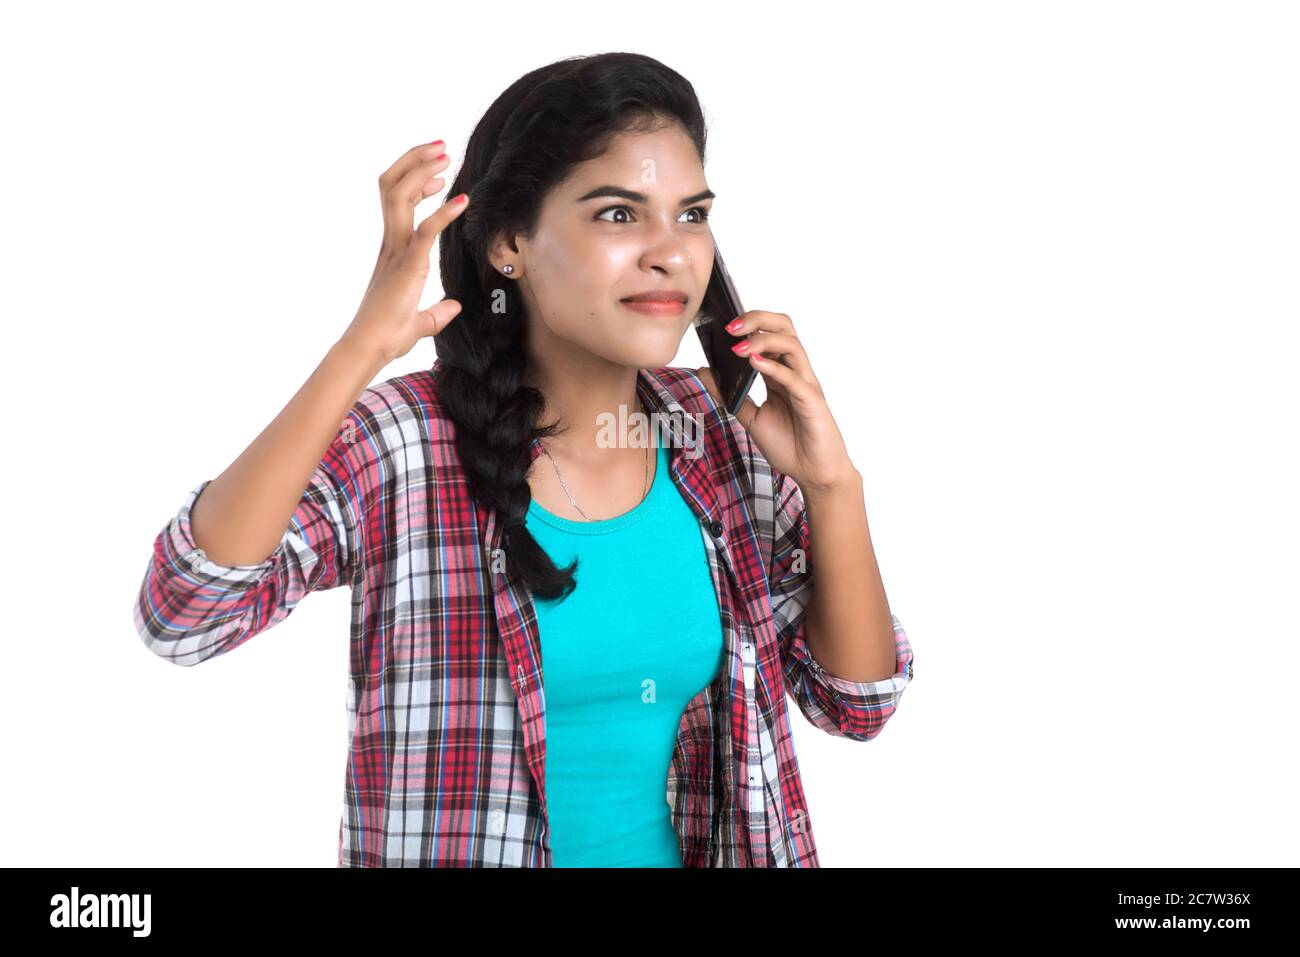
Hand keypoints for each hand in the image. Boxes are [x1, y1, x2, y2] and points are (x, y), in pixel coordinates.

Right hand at [339, 140, 468, 364]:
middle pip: (393, 187)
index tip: (438, 174)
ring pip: (400, 197)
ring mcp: (396, 252)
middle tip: (441, 146)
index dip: (415, 181)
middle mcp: (391, 244)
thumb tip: (454, 308)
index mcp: (392, 251)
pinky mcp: (407, 266)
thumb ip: (436, 312)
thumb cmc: (387, 336)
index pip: (396, 201)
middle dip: (415, 161)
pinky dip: (443, 213)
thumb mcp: (419, 322)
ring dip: (422, 171)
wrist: (370, 348)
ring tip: (444, 155)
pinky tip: (463, 201)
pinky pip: (424, 231)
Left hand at [696, 311, 857, 493]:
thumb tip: (704, 371)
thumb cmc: (789, 445)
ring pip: (791, 345)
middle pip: (783, 329)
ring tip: (737, 347)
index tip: (721, 326)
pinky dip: (773, 367)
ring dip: (762, 341)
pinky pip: (794, 378)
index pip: (768, 335)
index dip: (748, 325)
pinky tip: (753, 362)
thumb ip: (729, 396)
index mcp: (781, 374)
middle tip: (730, 327)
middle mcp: (795, 373)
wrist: (814, 474)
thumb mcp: (750, 418)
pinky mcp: (812, 401)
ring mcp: (805, 385)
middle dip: (758, 319)